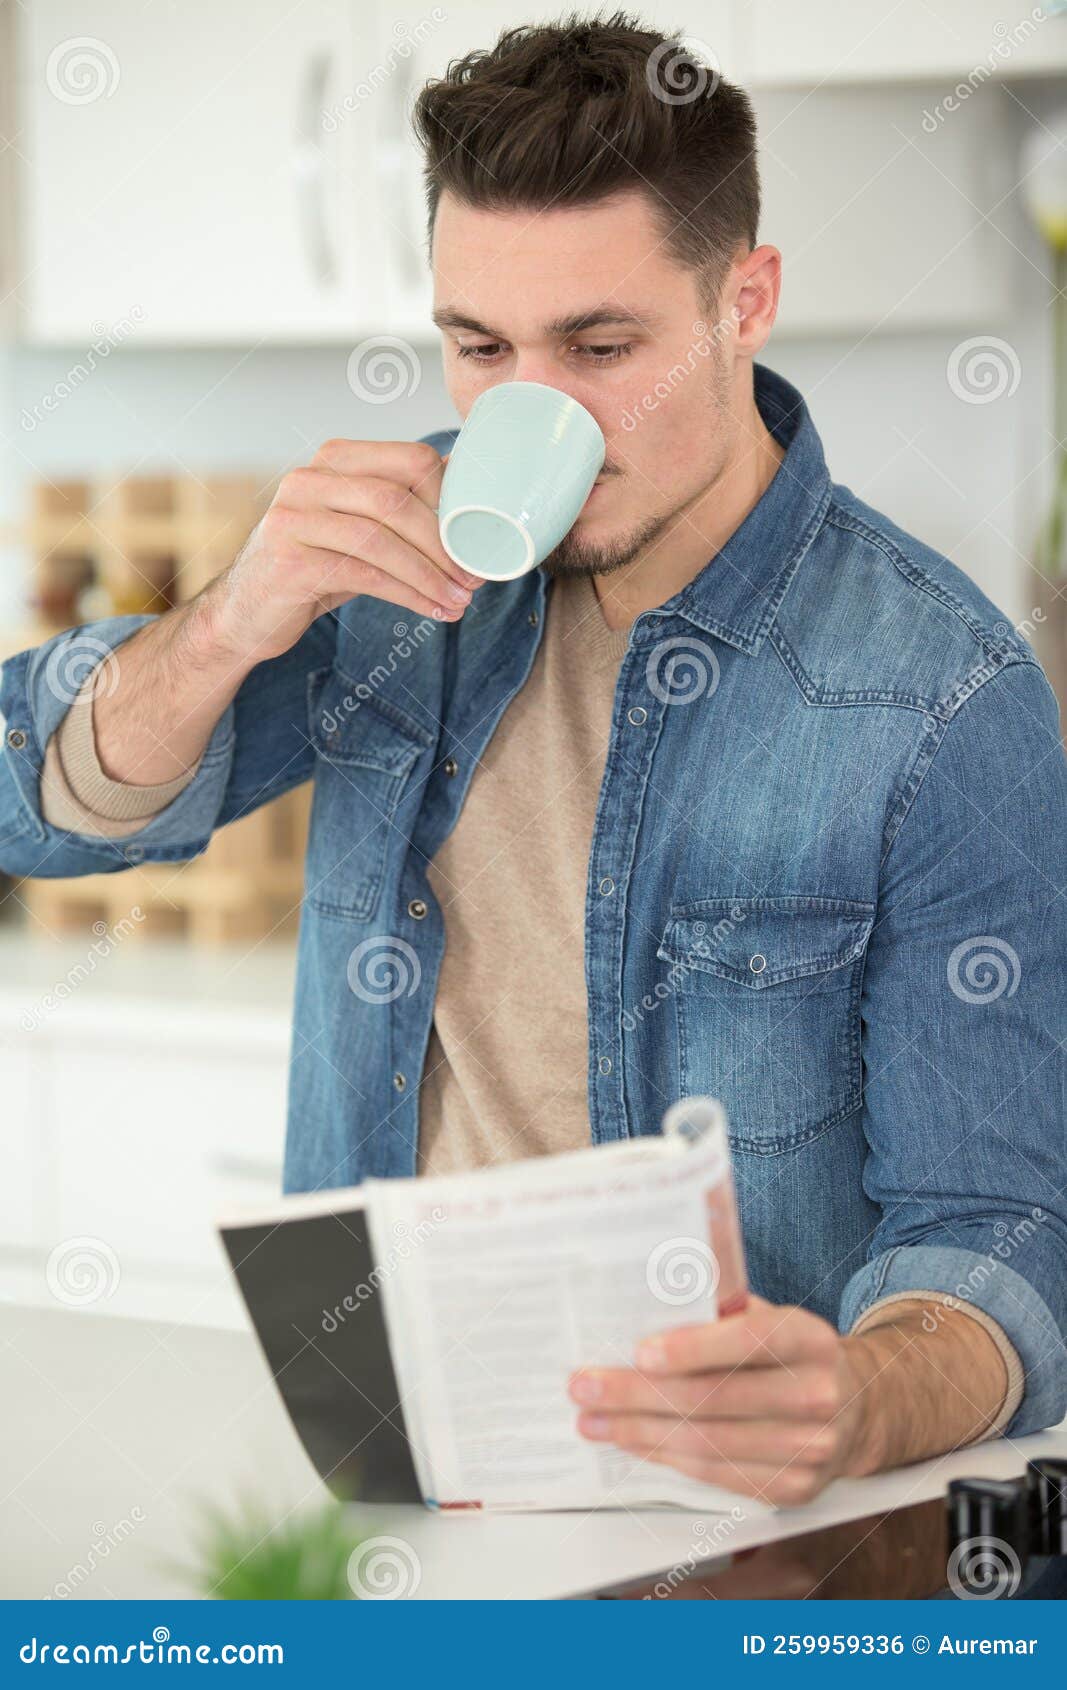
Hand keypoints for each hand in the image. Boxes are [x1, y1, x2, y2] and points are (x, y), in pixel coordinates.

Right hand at [202, 438, 481, 664]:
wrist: (246, 614)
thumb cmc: (315, 568)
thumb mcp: (360, 529)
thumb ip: (403, 507)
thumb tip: (470, 487)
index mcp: (334, 459)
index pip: (410, 459)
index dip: (452, 498)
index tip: (476, 538)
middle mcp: (309, 479)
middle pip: (397, 499)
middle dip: (445, 543)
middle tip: (474, 577)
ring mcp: (294, 518)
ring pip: (382, 539)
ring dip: (430, 575)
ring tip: (459, 601)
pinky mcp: (291, 561)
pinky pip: (364, 574)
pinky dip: (408, 595)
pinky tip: (432, 611)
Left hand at [568, 1295, 872, 1506]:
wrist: (861, 1408)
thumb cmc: (791, 1352)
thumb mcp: (770, 1315)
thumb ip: (722, 1308)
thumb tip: (648, 1298)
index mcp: (810, 1340)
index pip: (749, 1342)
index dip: (693, 1348)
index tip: (639, 1352)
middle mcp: (817, 1396)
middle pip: (714, 1400)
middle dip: (638, 1395)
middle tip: (585, 1387)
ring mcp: (810, 1450)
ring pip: (707, 1444)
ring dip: (639, 1432)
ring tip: (593, 1419)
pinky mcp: (794, 1489)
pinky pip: (716, 1475)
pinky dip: (666, 1458)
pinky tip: (633, 1442)